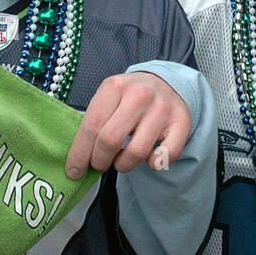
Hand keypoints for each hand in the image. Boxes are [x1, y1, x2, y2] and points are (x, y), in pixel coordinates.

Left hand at [65, 71, 190, 178]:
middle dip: (99, 161)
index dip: (79, 154)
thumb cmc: (128, 97)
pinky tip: (147, 159)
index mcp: (115, 86)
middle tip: (98, 165)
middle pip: (110, 141)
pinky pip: (166, 155)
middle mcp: (140, 94)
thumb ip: (94, 122)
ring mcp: (162, 108)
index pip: (91, 126)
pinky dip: (153, 164)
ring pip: (136, 152)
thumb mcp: (108, 97)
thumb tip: (77, 160)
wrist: (165, 83)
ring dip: (123, 165)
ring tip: (121, 160)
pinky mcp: (182, 122)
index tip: (73, 171)